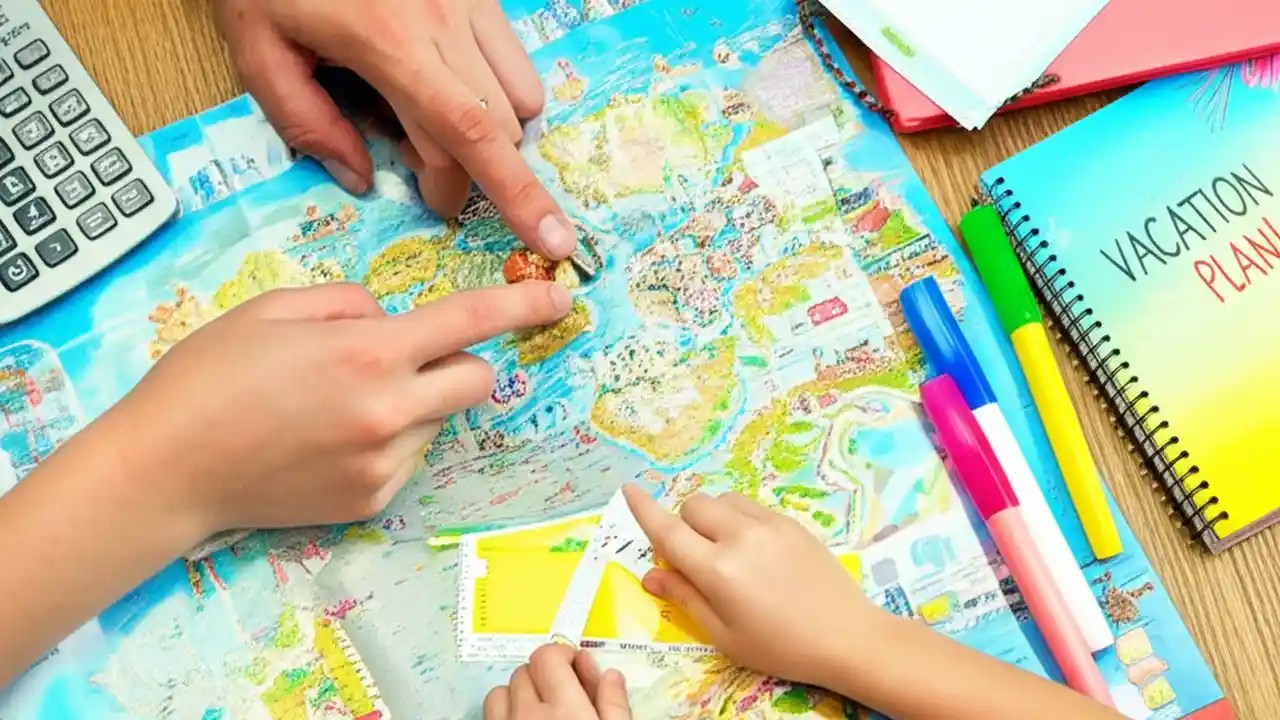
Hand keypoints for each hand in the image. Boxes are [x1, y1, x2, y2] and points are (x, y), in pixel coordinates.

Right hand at [111, 281, 569, 538]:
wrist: (166, 470)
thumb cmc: (209, 377)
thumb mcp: (274, 307)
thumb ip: (349, 302)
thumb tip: (391, 318)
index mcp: (367, 351)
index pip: (470, 321)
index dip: (523, 305)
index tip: (560, 298)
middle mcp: (389, 411)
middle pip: (477, 379)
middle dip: (460, 362)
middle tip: (407, 358)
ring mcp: (385, 463)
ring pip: (438, 420)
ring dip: (414, 404)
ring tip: (337, 407)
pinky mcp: (373, 500)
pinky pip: (408, 457)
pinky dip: (387, 441)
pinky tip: (329, 441)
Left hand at [213, 0, 575, 258]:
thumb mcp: (258, 48)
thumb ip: (305, 120)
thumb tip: (361, 178)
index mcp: (391, 46)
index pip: (464, 141)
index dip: (476, 197)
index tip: (468, 224)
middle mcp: (446, 24)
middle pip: (501, 131)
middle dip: (487, 181)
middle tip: (440, 192)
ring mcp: (471, 4)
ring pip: (524, 99)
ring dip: (500, 139)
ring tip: (448, 137)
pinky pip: (519, 61)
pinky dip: (506, 98)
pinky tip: (461, 96)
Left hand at [484, 644, 630, 718]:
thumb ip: (614, 707)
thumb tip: (610, 675)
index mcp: (565, 710)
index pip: (548, 656)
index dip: (564, 658)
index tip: (577, 672)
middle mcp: (528, 715)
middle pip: (526, 670)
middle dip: (545, 677)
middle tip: (564, 696)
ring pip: (501, 692)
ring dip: (519, 695)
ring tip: (540, 712)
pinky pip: (488, 714)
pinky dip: (504, 714)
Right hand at [622, 484, 876, 688]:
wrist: (847, 636)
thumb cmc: (779, 646)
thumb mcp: (724, 634)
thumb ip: (684, 597)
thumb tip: (650, 573)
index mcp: (717, 569)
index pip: (667, 529)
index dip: (643, 509)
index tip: (628, 490)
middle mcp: (739, 537)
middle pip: (693, 505)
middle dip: (684, 525)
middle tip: (696, 558)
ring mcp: (768, 524)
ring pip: (722, 499)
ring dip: (712, 518)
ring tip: (728, 552)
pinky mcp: (790, 521)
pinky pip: (750, 506)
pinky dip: (738, 519)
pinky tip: (755, 551)